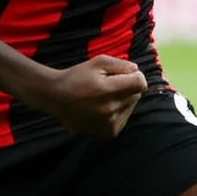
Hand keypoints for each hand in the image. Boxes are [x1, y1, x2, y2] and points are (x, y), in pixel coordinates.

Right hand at [33, 55, 147, 137]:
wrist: (56, 98)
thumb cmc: (77, 76)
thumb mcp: (97, 62)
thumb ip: (120, 65)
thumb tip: (137, 70)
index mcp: (108, 90)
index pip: (140, 84)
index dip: (136, 76)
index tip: (126, 74)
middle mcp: (111, 109)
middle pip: (136, 95)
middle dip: (128, 87)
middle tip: (110, 84)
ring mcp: (110, 123)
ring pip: (131, 107)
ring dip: (124, 99)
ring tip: (105, 96)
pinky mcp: (108, 132)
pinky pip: (124, 118)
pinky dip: (119, 111)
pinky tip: (104, 107)